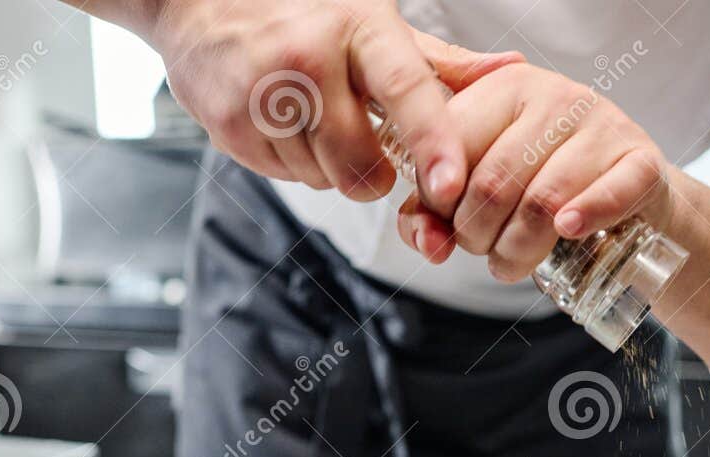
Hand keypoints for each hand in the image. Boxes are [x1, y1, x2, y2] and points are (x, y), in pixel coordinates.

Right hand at [146, 0, 518, 213]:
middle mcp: (310, 56)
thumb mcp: (374, 24)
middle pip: (362, 163)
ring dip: (329, 166)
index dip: (433, 143)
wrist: (200, 1)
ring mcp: (265, 93)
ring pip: (324, 178)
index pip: (406, 90)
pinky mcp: (231, 125)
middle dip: (372, 173)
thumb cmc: (305, 14)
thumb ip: (441, 63)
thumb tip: (509, 73)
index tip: (451, 186)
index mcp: (358, 27)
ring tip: (313, 119)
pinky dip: (294, 163)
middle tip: (364, 143)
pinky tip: (283, 122)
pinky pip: (286, 177)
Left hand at [395, 62, 673, 280]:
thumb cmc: (539, 187)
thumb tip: (428, 242)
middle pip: (493, 182)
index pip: (451, 145)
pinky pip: (610, 192)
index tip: (448, 225)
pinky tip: (568, 232)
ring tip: (513, 261)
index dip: (439, 201)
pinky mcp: (641, 160)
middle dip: (477, 235)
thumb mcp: (477, 187)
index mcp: (502, 88)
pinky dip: (585, 216)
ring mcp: (602, 125)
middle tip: (484, 251)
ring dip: (519, 249)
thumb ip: (431, 213)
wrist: (628, 193)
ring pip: (543, 200)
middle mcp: (553, 96)